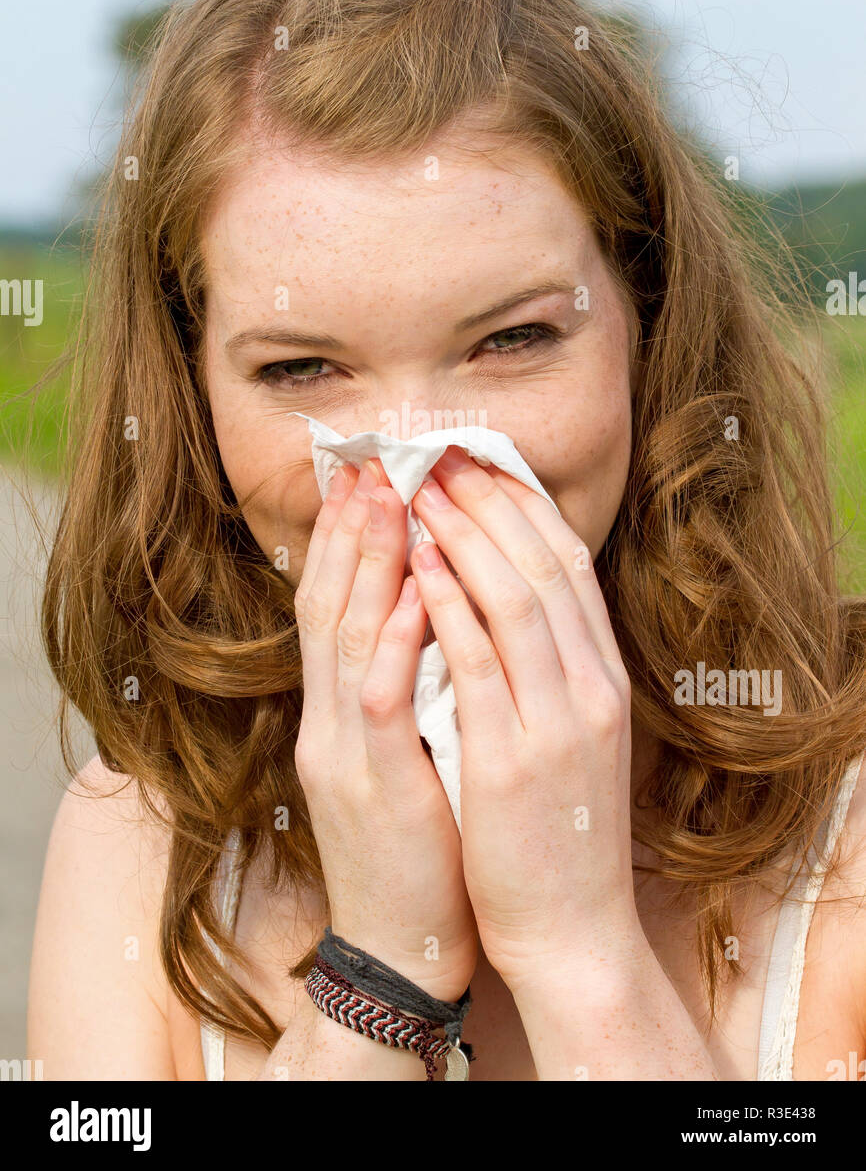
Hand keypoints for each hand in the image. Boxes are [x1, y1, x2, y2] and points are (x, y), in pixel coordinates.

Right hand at [294, 456, 477, 1002]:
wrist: (403, 949)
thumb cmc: (419, 850)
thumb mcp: (402, 758)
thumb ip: (404, 691)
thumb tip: (430, 618)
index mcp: (339, 716)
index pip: (333, 608)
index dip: (345, 540)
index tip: (367, 479)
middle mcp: (330, 724)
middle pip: (329, 605)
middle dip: (351, 529)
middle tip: (373, 462)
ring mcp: (347, 753)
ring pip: (348, 637)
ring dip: (369, 561)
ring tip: (391, 496)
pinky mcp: (378, 786)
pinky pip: (384, 700)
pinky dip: (398, 639)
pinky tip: (418, 590)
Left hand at [409, 447, 643, 991]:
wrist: (573, 932)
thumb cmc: (559, 834)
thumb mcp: (572, 739)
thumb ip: (552, 673)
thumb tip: (514, 605)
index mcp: (603, 680)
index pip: (567, 566)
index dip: (523, 505)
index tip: (481, 459)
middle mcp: (591, 688)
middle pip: (543, 565)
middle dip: (490, 499)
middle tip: (443, 451)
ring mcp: (558, 721)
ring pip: (515, 597)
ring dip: (465, 532)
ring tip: (421, 485)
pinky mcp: (513, 758)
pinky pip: (478, 660)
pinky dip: (451, 603)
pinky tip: (422, 561)